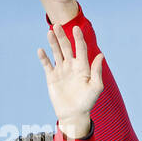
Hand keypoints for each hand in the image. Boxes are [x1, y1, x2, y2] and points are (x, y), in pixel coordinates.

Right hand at [38, 23, 103, 137]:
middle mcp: (71, 66)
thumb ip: (97, 71)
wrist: (74, 114)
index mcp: (83, 67)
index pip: (81, 49)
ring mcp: (61, 70)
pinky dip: (43, 58)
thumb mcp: (95, 87)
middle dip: (62, 37)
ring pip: (56, 53)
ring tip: (50, 32)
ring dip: (53, 43)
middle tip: (58, 26)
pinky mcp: (52, 77)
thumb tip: (101, 55)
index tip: (76, 28)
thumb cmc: (87, 102)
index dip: (79, 39)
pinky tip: (40, 50)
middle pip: (66, 47)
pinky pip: (47, 64)